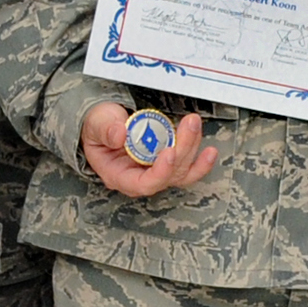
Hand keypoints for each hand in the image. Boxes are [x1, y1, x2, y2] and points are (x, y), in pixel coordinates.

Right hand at [80, 101, 217, 198]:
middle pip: (168, 175)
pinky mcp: (168, 163)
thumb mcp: (97, 123)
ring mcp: (156, 172)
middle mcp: (139, 179)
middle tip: (189, 123)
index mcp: (118, 175)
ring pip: (181, 170)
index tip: (169, 151)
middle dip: (182, 150)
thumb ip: (105, 129)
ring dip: (192, 148)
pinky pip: (186, 166)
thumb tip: (119, 134)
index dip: (160, 172)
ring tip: (194, 124)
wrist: (106, 122)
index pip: (142, 184)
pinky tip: (210, 151)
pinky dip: (199, 159)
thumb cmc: (99, 126)